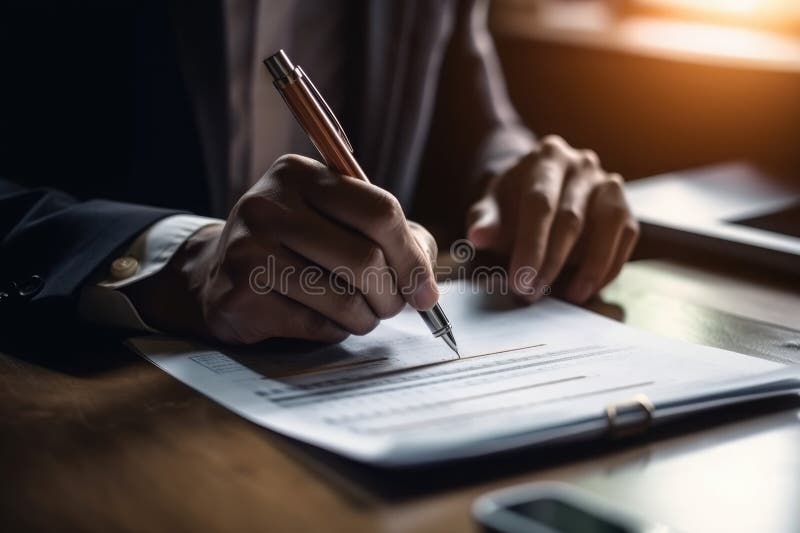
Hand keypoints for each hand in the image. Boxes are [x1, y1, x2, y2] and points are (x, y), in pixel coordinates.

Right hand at [125, 155, 438, 343]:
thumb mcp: (343, 224)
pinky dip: (333, 330)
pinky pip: (314, 324)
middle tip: (392, 308)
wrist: (221, 272)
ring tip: (361, 316)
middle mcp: (270, 204)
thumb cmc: (299, 247)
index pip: (380, 212)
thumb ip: (397, 240)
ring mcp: (248, 247)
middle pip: (365, 260)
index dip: (412, 259)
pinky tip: (324, 319)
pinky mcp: (237, 292)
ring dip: (365, 318)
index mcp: (302, 174)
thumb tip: (426, 289)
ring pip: (342, 298)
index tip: (425, 292)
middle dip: (392, 296)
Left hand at [466, 135, 638, 303]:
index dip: (531, 246)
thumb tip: (478, 236)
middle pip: (571, 219)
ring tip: (567, 297)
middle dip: (551, 263)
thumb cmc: (512, 203)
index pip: (540, 203)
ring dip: (589, 268)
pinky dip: (608, 268)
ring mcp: (608, 184)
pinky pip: (625, 238)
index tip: (519, 281)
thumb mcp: (490, 207)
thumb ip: (483, 220)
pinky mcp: (624, 208)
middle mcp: (582, 164)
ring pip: (608, 227)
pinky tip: (586, 288)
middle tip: (532, 294)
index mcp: (546, 157)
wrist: (536, 190)